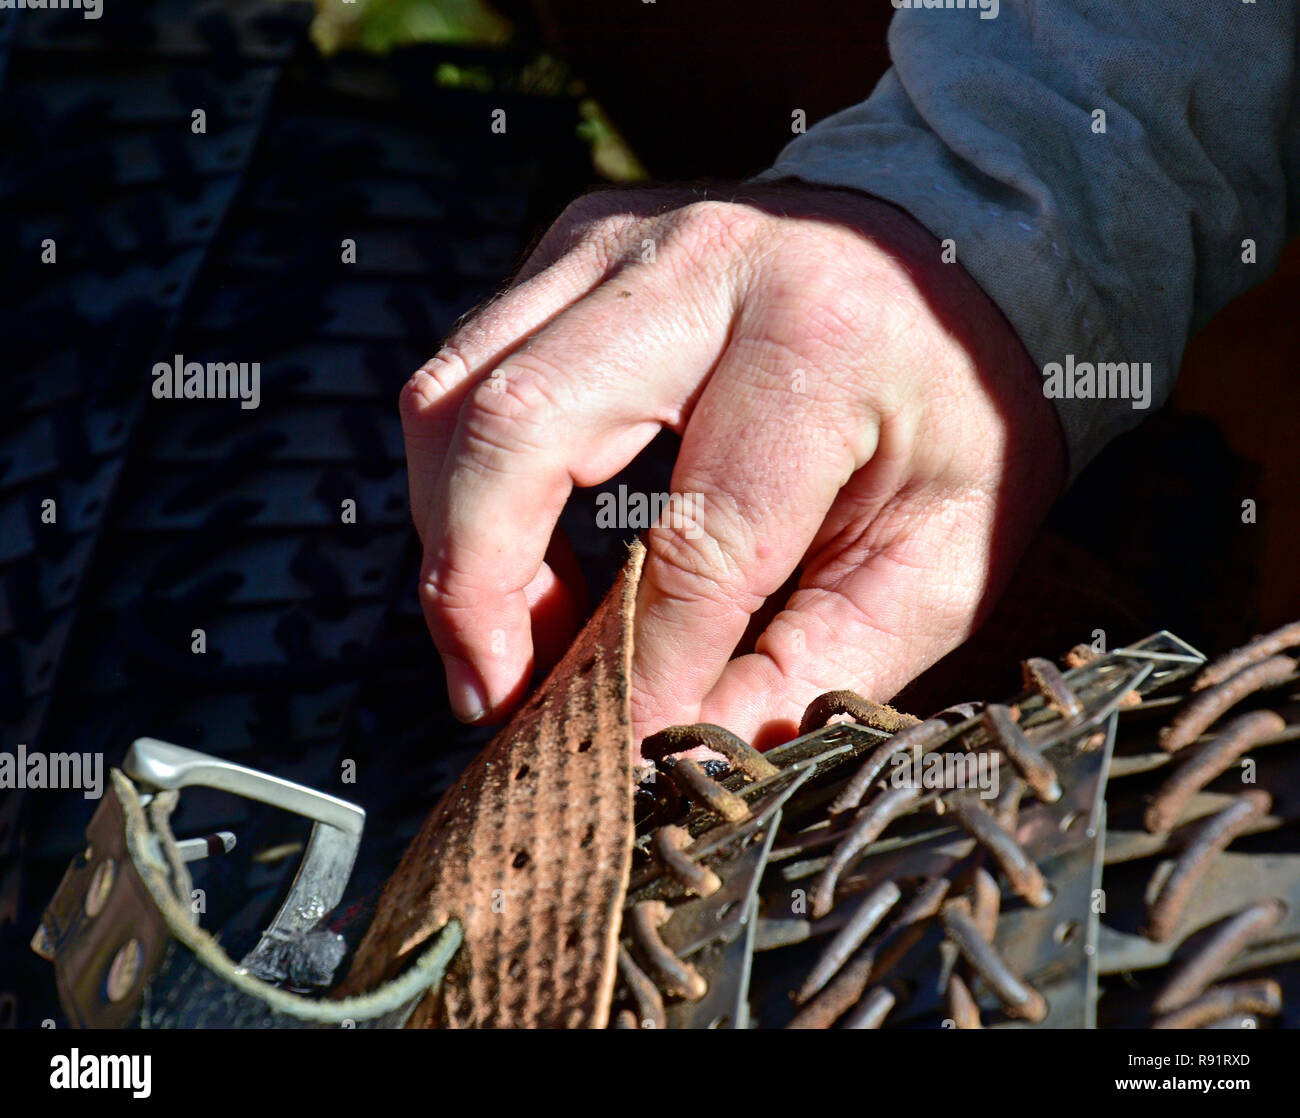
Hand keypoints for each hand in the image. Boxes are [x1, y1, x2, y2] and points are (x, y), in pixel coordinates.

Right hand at [399, 183, 1065, 748]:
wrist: (950, 255)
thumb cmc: (956, 417)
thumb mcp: (938, 560)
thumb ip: (816, 668)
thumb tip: (682, 754)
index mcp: (820, 344)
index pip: (695, 543)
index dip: (641, 670)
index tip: (614, 751)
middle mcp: (702, 266)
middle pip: (515, 432)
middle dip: (473, 588)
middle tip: (493, 696)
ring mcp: (618, 240)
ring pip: (455, 393)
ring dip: (456, 538)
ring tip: (508, 636)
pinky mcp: (572, 248)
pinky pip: (468, 370)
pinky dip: (469, 481)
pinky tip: (526, 555)